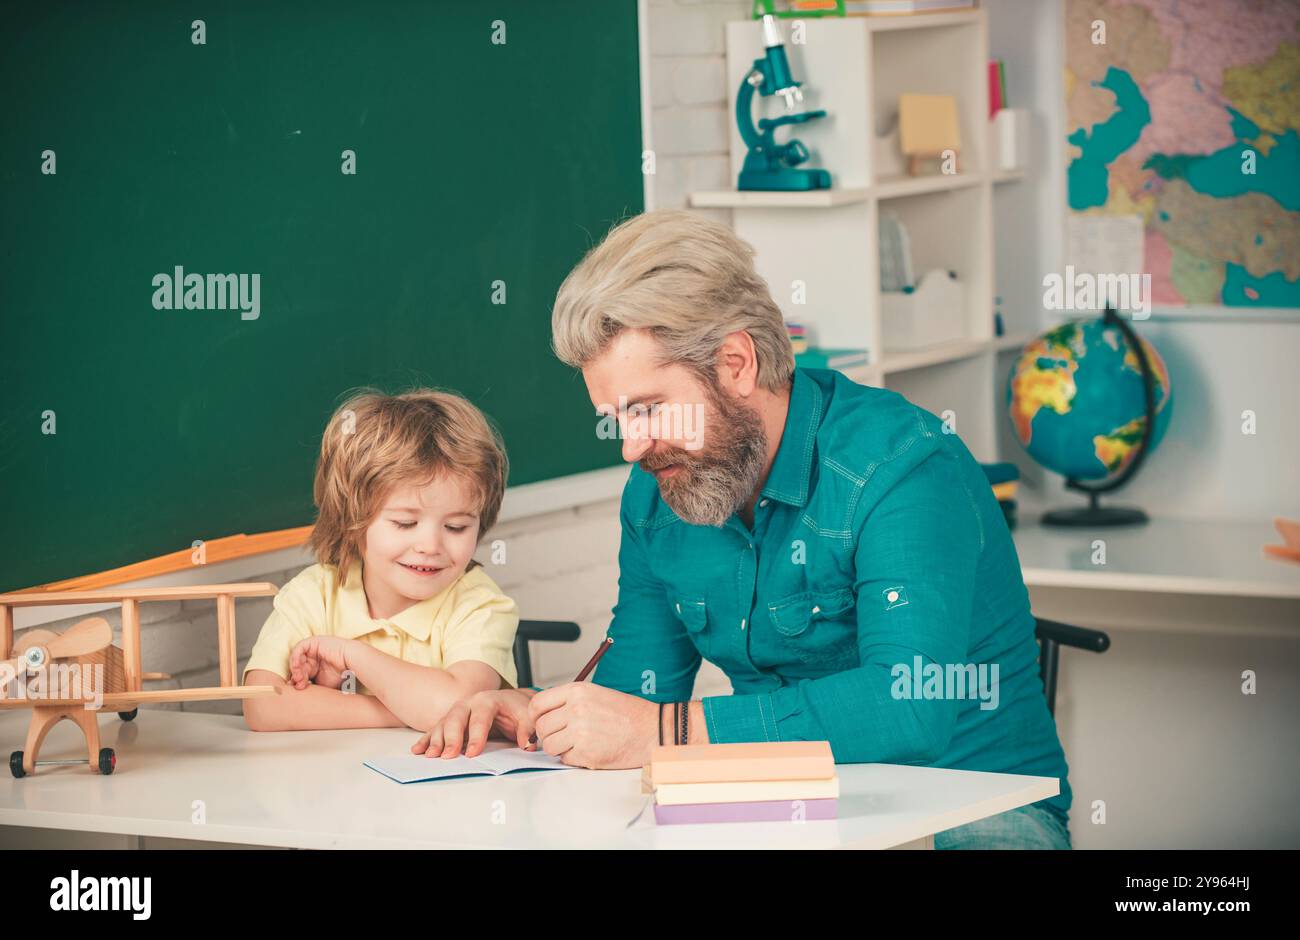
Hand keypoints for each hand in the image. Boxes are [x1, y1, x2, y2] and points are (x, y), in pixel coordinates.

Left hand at [288, 635, 355, 690]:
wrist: (351, 662)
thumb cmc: (340, 674)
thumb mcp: (322, 683)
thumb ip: (310, 686)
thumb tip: (296, 690)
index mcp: (315, 666)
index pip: (301, 673)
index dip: (298, 681)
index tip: (299, 688)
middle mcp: (313, 657)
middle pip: (298, 666)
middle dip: (297, 676)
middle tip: (299, 684)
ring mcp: (313, 648)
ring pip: (296, 657)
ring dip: (295, 668)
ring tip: (299, 677)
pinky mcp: (313, 642)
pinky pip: (299, 648)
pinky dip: (295, 657)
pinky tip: (298, 666)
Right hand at [410, 688, 537, 758]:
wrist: (508, 702)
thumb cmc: (516, 709)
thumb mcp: (526, 715)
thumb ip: (528, 728)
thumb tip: (528, 744)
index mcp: (488, 700)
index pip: (481, 717)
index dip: (476, 735)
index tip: (472, 753)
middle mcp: (469, 703)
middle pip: (456, 718)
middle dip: (451, 738)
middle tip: (448, 756)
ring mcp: (457, 712)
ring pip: (443, 724)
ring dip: (436, 740)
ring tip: (430, 756)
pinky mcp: (450, 721)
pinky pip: (435, 730)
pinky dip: (426, 740)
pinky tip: (418, 750)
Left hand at [528, 682, 657, 769]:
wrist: (651, 730)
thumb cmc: (628, 714)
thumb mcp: (597, 694)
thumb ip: (570, 701)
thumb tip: (545, 715)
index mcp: (578, 691)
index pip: (537, 704)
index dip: (534, 717)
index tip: (538, 723)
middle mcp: (576, 709)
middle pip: (541, 727)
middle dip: (548, 735)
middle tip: (561, 737)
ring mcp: (580, 731)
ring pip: (549, 746)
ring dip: (559, 748)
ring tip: (576, 744)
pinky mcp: (586, 753)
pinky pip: (565, 759)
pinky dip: (573, 758)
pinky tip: (589, 750)